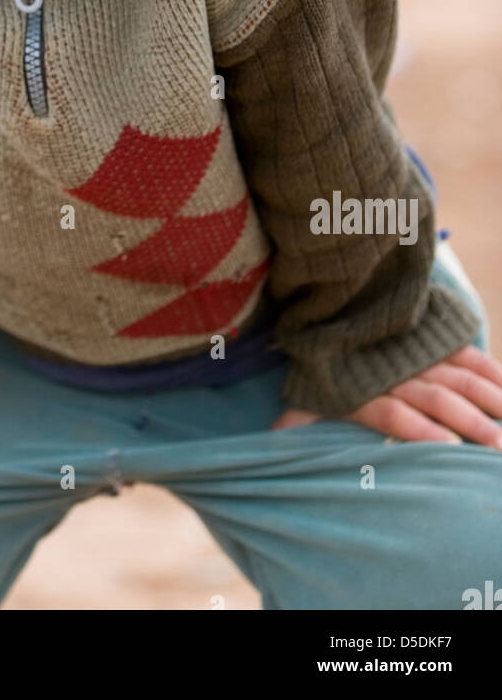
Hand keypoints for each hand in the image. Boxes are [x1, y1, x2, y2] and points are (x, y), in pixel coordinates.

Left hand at [271, 344, 501, 449]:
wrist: (337, 302)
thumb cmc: (325, 361)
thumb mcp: (307, 391)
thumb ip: (297, 419)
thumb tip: (272, 441)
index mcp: (364, 387)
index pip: (393, 411)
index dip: (418, 430)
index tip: (447, 449)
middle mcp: (393, 369)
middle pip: (436, 397)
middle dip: (470, 423)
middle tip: (496, 448)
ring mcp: (416, 350)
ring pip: (459, 376)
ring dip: (488, 402)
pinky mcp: (432, 337)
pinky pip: (466, 354)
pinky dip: (491, 372)